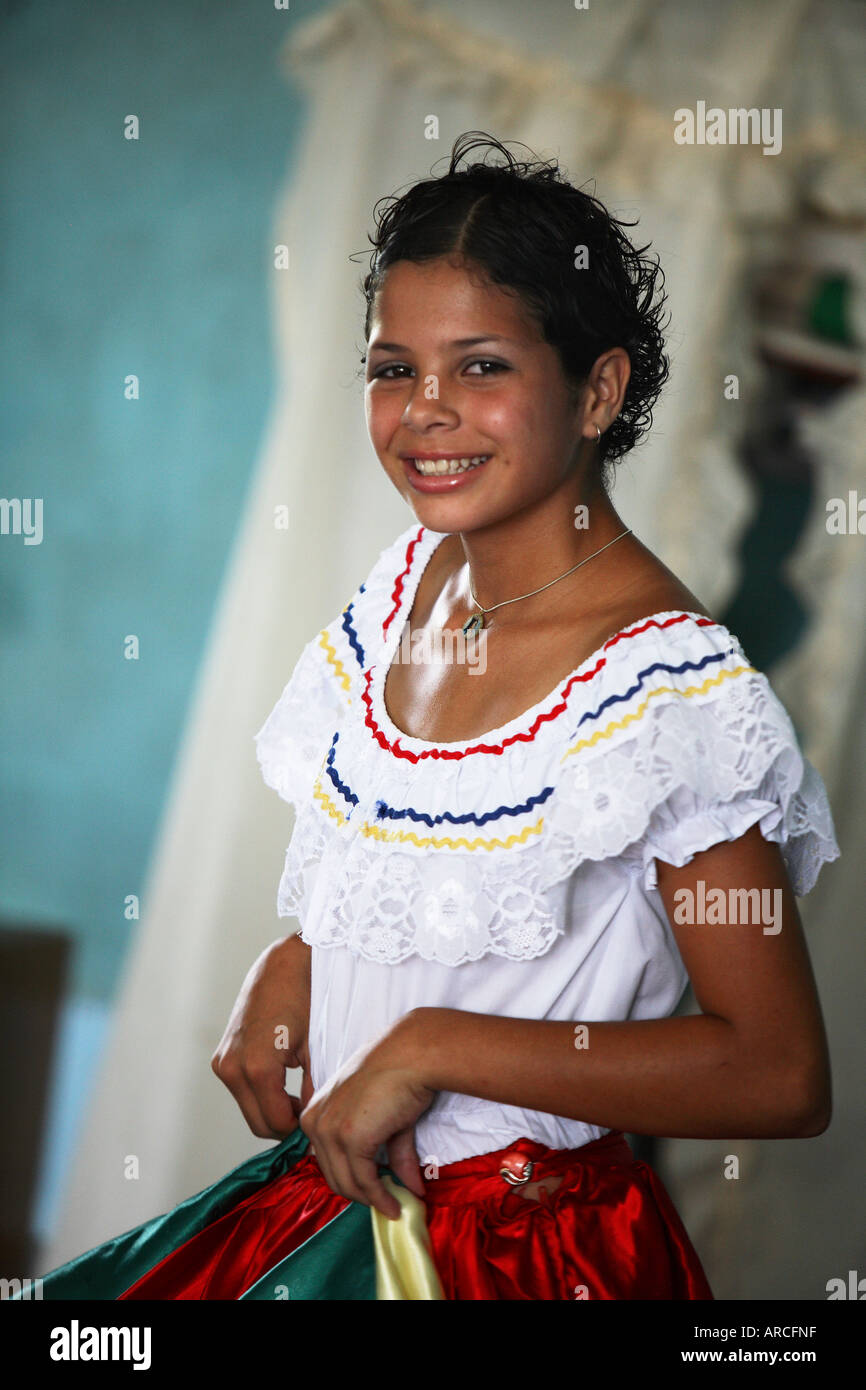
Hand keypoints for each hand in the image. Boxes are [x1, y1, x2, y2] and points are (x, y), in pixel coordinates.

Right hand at [211, 933, 312, 1138]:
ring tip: (301, 1097)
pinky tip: (285, 1084)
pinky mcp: (222, 1057)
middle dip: (285, 1125)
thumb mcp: (318, 1047)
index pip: (277, 1123)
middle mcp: (233, 1068)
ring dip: (273, 1111)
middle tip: (311, 1114)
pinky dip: (262, 1096)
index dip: (300, 1130)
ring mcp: (223, 1063)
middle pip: (259, 1123)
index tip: (318, 1121)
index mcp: (257, 1067)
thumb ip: (314, 1090)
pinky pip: (243, 1091)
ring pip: (249, 1110)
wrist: (284, 964)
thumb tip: (314, 1122)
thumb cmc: (307, 998)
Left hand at [299, 1012, 434, 1219]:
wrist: (412, 1053)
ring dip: (373, 1200)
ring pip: (347, 1184)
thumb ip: (393, 1154)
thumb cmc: (400, 1072)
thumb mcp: (388, 1118)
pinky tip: (396, 1204)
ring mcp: (330, 1130)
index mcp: (316, 1111)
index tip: (374, 1188)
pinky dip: (381, 1198)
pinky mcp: (350, 1139)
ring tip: (396, 1205)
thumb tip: (410, 1188)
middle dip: (361, 1194)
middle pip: (333, 1176)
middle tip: (388, 1201)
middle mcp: (314, 1121)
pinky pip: (365, 1181)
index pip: (326, 1160)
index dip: (351, 1178)